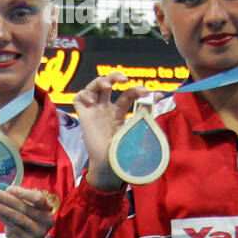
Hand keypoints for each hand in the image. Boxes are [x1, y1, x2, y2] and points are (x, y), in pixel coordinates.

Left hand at [0, 185, 56, 237]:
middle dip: (7, 198)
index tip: (8, 188)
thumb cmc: (25, 227)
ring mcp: (38, 232)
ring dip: (1, 207)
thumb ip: (19, 200)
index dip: (22, 192)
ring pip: (17, 216)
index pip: (38, 198)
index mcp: (48, 210)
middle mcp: (46, 221)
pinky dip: (2, 217)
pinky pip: (12, 226)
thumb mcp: (25, 212)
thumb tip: (5, 189)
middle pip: (24, 206)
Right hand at [72, 76, 149, 190]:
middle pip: (107, 84)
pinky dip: (84, 94)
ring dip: (100, 81)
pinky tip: (92, 100)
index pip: (127, 94)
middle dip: (115, 75)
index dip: (136, 89)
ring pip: (92, 87)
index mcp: (118, 113)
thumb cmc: (123, 149)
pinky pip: (78, 99)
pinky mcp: (84, 116)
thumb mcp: (136, 126)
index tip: (146, 92)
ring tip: (108, 85)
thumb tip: (158, 95)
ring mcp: (94, 112)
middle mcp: (105, 110)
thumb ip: (145, 111)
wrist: (110, 162)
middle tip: (124, 79)